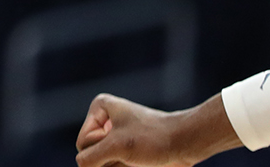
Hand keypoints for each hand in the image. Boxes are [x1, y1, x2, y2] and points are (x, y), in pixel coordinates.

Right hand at [76, 93, 240, 166]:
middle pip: (92, 153)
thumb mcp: (116, 147)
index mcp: (99, 108)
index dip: (103, 148)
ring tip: (139, 159)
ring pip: (103, 163)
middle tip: (134, 152)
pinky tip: (138, 165)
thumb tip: (81, 166)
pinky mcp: (128, 150)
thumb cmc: (153, 139)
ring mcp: (117, 136)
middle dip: (110, 159)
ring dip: (119, 166)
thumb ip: (90, 158)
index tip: (128, 141)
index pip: (83, 143)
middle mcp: (105, 120)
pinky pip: (114, 166)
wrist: (187, 144)